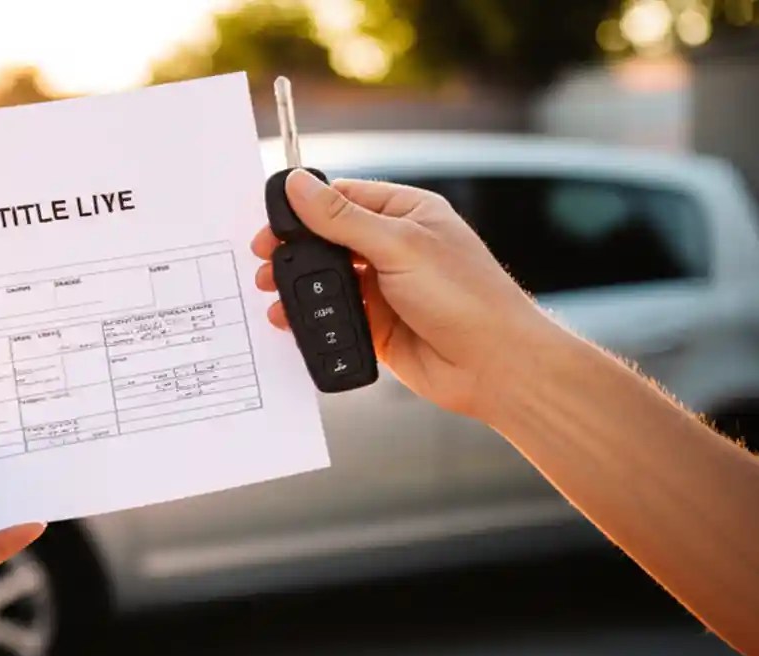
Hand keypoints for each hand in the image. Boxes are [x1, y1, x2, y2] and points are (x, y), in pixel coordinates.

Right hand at [253, 169, 555, 420]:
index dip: (303, 207)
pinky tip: (292, 319)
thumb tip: (300, 186)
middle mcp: (395, 248)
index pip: (343, 198)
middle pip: (329, 239)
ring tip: (270, 291)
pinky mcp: (377, 326)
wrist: (495, 366)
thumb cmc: (469, 298)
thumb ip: (342, 218)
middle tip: (263, 259)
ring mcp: (386, 289)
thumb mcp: (399, 246)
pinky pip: (333, 317)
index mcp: (407, 213)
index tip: (271, 220)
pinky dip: (310, 319)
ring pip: (327, 281)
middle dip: (294, 249)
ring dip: (298, 286)